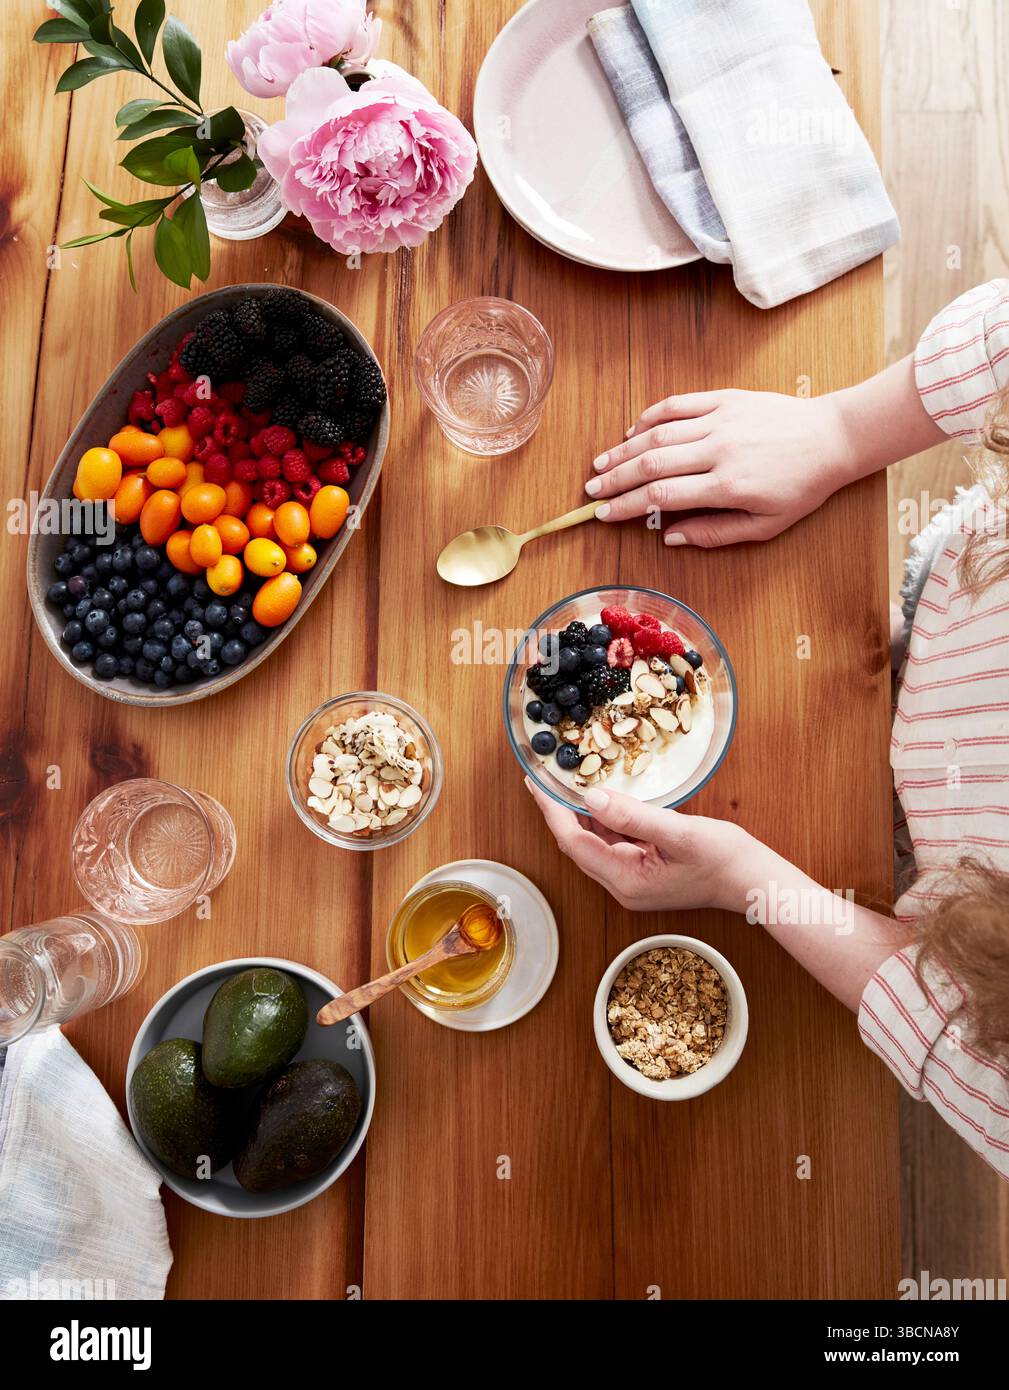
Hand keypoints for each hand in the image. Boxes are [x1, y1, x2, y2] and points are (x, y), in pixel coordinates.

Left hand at [526, 779, 766, 914]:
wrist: (753, 881)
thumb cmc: (723, 859)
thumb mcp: (679, 832)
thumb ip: (633, 816)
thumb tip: (591, 797)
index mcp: (626, 880)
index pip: (573, 842)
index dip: (552, 811)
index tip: (535, 783)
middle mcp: (622, 885)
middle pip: (577, 844)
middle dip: (558, 811)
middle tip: (541, 779)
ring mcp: (632, 881)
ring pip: (594, 843)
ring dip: (579, 815)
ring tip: (562, 783)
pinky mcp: (643, 872)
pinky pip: (613, 844)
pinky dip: (602, 821)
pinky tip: (599, 799)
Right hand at [584, 388, 852, 546]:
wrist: (832, 438)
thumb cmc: (801, 487)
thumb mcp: (765, 526)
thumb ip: (715, 533)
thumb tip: (670, 537)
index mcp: (727, 486)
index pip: (660, 495)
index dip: (626, 505)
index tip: (604, 514)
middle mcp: (718, 450)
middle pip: (650, 463)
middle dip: (615, 479)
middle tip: (591, 490)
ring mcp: (720, 420)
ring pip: (658, 433)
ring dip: (624, 449)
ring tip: (601, 464)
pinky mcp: (725, 399)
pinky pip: (678, 405)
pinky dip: (650, 417)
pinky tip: (633, 431)